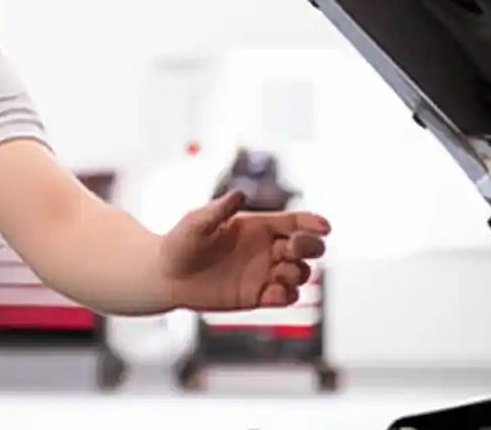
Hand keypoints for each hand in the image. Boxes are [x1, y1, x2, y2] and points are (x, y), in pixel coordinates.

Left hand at [158, 190, 329, 310]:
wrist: (166, 275)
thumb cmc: (179, 243)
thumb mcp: (197, 222)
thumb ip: (218, 209)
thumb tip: (240, 193)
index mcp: (257, 227)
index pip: (295, 222)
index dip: (313, 223)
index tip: (324, 227)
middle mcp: (266, 250)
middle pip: (307, 247)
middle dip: (310, 246)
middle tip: (292, 248)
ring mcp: (264, 274)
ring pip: (301, 273)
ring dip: (298, 272)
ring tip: (278, 271)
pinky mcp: (257, 297)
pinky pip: (285, 298)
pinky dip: (286, 295)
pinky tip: (272, 291)